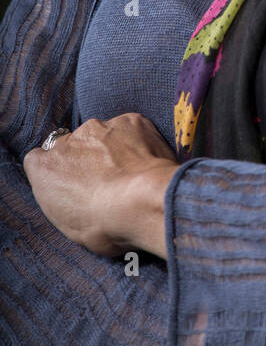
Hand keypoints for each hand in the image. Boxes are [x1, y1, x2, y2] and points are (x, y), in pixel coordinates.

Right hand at [23, 114, 177, 258]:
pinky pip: (130, 128)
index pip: (39, 160)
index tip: (74, 185)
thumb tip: (75, 193)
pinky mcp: (130, 121)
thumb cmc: (103, 224)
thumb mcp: (68, 224)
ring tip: (130, 173)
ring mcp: (100, 128)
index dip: (59, 171)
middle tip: (107, 181)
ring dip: (112, 149)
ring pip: (103, 134)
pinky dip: (137, 141)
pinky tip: (146, 161)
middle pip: (74, 145)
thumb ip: (63, 198)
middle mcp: (68, 141)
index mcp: (45, 168)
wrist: (141, 201)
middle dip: (87, 159)